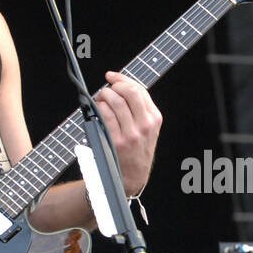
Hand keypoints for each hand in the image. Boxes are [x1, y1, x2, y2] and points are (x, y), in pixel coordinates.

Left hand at [94, 71, 161, 196]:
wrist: (132, 176)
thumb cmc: (136, 150)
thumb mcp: (148, 130)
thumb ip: (140, 110)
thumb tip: (121, 85)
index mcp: (154, 119)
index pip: (140, 90)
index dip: (123, 79)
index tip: (112, 76)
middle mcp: (145, 125)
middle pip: (129, 92)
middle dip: (114, 84)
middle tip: (106, 87)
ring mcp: (131, 134)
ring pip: (116, 101)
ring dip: (104, 95)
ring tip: (100, 98)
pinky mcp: (117, 141)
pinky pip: (105, 115)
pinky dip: (98, 107)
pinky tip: (97, 109)